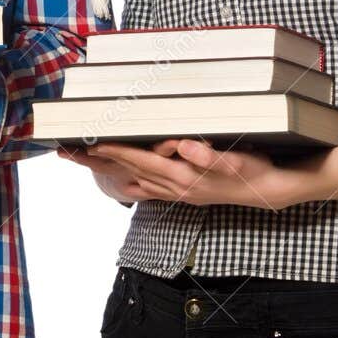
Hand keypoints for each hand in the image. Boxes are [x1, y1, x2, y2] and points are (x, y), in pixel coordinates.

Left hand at [62, 138, 313, 209]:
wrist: (272, 191)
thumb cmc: (254, 171)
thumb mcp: (236, 160)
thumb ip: (209, 155)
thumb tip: (183, 146)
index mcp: (182, 176)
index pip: (137, 160)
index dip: (110, 151)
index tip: (84, 144)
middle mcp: (175, 187)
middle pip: (128, 171)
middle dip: (98, 161)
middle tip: (66, 152)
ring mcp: (179, 192)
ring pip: (135, 179)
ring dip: (110, 170)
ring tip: (85, 160)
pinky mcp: (186, 193)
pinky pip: (150, 188)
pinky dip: (132, 181)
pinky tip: (126, 180)